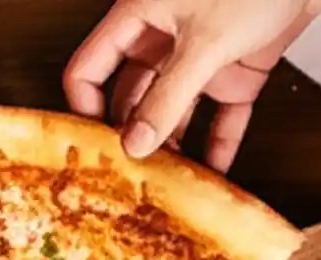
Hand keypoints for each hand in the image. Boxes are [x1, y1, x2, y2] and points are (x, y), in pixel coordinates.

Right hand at [64, 0, 320, 169]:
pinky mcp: (235, 71)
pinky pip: (220, 115)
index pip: (89, 68)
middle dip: (131, 133)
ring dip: (172, 143)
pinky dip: (220, 142)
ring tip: (167, 180)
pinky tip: (214, 171)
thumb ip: (167, 98)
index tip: (93, 143)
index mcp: (140, 17)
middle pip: (130, 96)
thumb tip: (135, 143)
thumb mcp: (203, 44)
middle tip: (129, 171)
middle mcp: (164, 39)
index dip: (85, 106)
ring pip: (173, 110)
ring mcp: (198, 58)